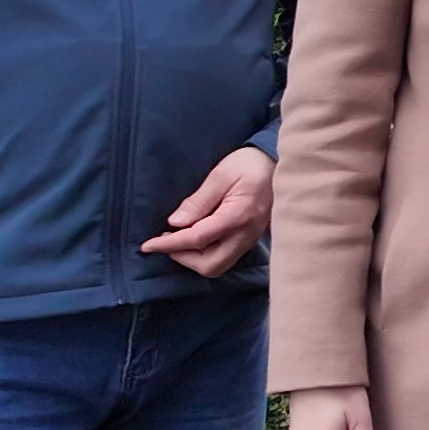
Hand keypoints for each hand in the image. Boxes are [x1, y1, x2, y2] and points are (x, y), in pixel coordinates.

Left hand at [142, 146, 274, 276]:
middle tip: (166, 241)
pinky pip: (225, 258)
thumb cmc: (250, 164)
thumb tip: (175, 223)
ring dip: (194, 259)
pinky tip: (196, 239)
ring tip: (179, 241)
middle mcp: (245, 235)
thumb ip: (199, 201)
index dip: (169, 245)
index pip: (197, 239)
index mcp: (237, 217)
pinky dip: (206, 254)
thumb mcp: (221, 174)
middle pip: (210, 265)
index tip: (148, 246)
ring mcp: (250, 240)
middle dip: (183, 258)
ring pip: (218, 266)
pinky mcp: (250, 239)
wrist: (280, 163)